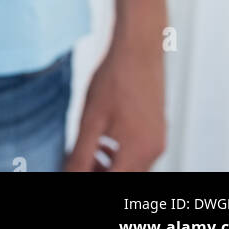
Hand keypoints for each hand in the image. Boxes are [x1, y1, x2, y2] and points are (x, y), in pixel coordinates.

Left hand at [64, 39, 166, 171]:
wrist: (139, 47)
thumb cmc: (114, 78)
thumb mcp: (90, 119)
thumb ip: (81, 154)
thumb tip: (69, 174)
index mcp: (138, 152)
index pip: (113, 181)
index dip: (89, 176)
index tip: (75, 167)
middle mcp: (154, 151)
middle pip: (125, 178)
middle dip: (101, 174)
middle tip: (79, 162)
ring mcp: (159, 141)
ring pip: (132, 168)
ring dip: (110, 167)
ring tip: (89, 152)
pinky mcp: (158, 130)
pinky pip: (140, 155)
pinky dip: (121, 155)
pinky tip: (104, 139)